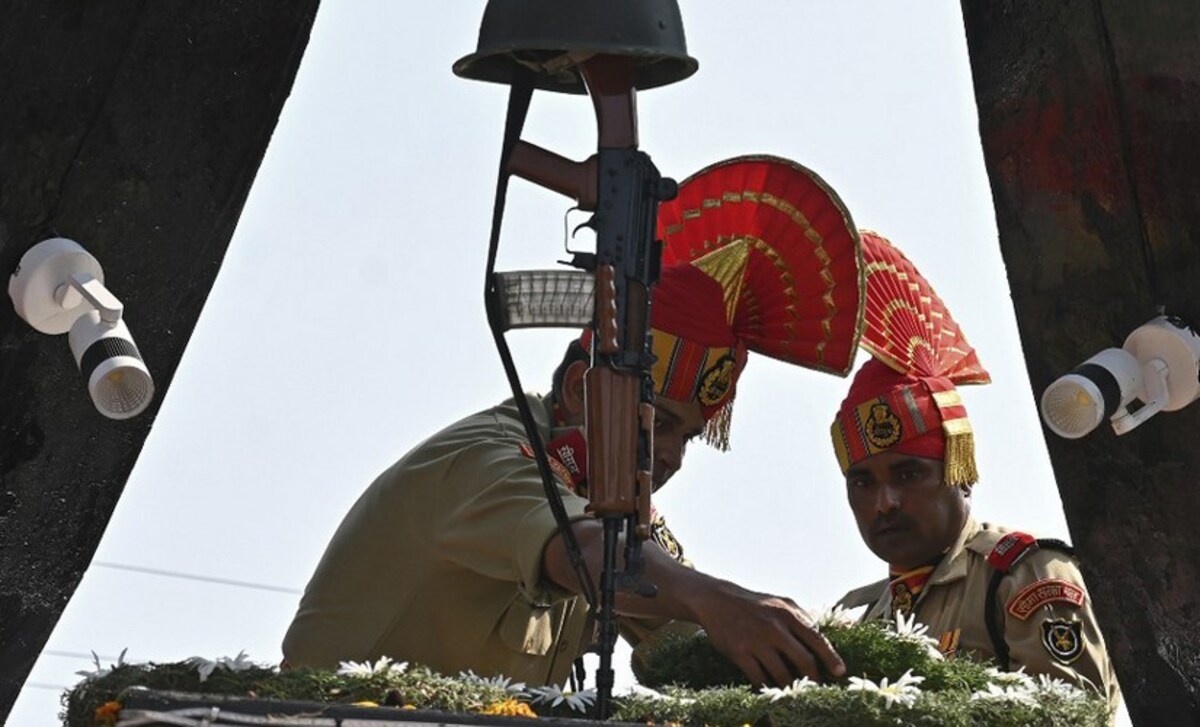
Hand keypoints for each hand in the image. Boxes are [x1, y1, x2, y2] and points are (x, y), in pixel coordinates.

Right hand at [693, 581, 844, 685]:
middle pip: (804, 661)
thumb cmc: (754, 604)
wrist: (716, 600)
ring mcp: (756, 641)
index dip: (831, 658)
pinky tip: (771, 688)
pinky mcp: (740, 653)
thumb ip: (803, 617)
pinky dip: (768, 687)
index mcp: (787, 613)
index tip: (840, 672)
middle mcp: (774, 627)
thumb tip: (829, 634)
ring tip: (794, 691)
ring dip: (791, 687)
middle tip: (816, 687)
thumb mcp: (780, 602)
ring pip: (783, 675)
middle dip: (813, 678)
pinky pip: (759, 678)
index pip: (817, 639)